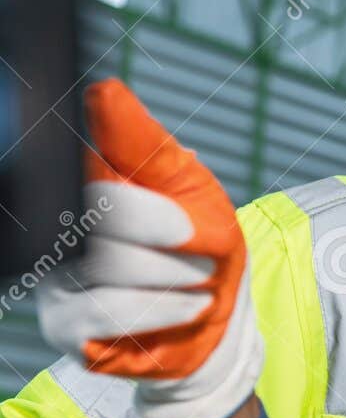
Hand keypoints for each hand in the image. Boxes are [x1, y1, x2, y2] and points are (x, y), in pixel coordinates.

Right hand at [38, 79, 262, 417]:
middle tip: (202, 250)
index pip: (78, 164)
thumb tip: (105, 93)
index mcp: (77, 181)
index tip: (185, 222)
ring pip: (106, 263)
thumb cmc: (201, 245)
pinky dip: (163, 307)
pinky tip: (191, 305)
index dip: (136, 195)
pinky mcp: (65, 324)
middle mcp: (54, 224)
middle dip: (166, 236)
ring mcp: (54, 275)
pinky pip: (107, 311)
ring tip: (198, 278)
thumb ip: (145, 143)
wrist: (219, 321)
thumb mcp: (189, 186)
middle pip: (97, 213)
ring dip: (172, 274)